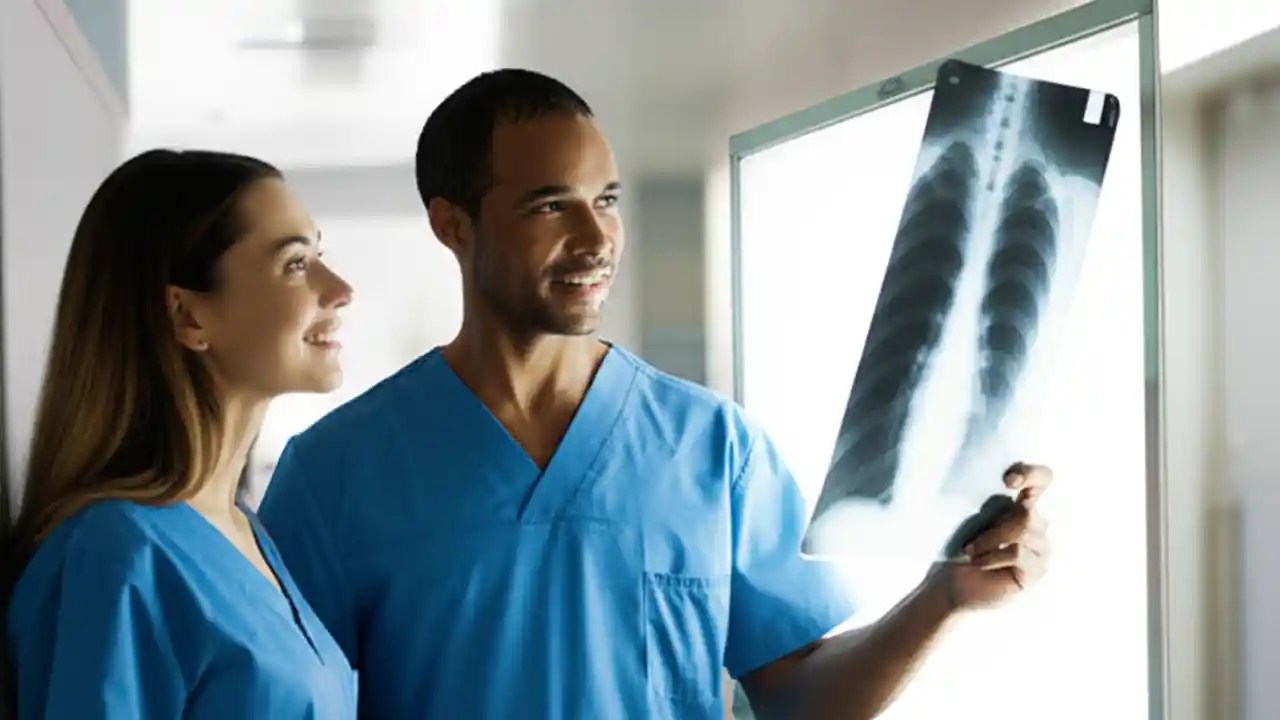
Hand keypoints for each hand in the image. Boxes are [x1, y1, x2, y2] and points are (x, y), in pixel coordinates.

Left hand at [931, 462, 1052, 610]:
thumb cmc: (960, 544)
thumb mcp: (971, 516)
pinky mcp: (1038, 569)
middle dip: (995, 525)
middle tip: (970, 541)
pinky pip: (1018, 553)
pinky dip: (993, 556)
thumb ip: (990, 499)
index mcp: (1023, 503)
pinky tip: (979, 562)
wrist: (951, 581)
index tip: (1007, 481)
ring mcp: (1041, 548)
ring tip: (971, 552)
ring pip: (1024, 530)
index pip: (1043, 478)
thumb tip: (999, 488)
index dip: (1032, 474)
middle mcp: (1038, 524)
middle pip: (1028, 511)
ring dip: (989, 540)